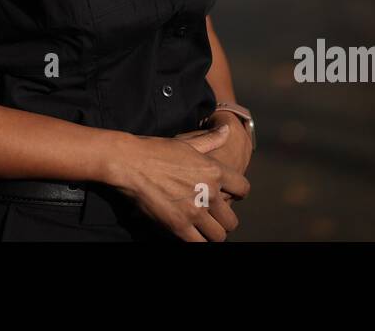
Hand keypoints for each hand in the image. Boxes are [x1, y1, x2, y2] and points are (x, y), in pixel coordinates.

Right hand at [105, 124, 249, 241]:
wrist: (130, 162)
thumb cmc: (157, 149)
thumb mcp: (186, 142)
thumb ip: (210, 140)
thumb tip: (226, 130)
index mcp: (215, 170)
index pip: (243, 189)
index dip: (239, 193)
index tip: (230, 195)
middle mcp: (210, 193)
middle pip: (232, 220)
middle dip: (225, 220)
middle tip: (214, 217)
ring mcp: (194, 211)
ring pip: (218, 235)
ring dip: (212, 233)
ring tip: (204, 228)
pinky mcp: (178, 225)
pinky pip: (198, 244)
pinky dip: (197, 241)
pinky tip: (191, 234)